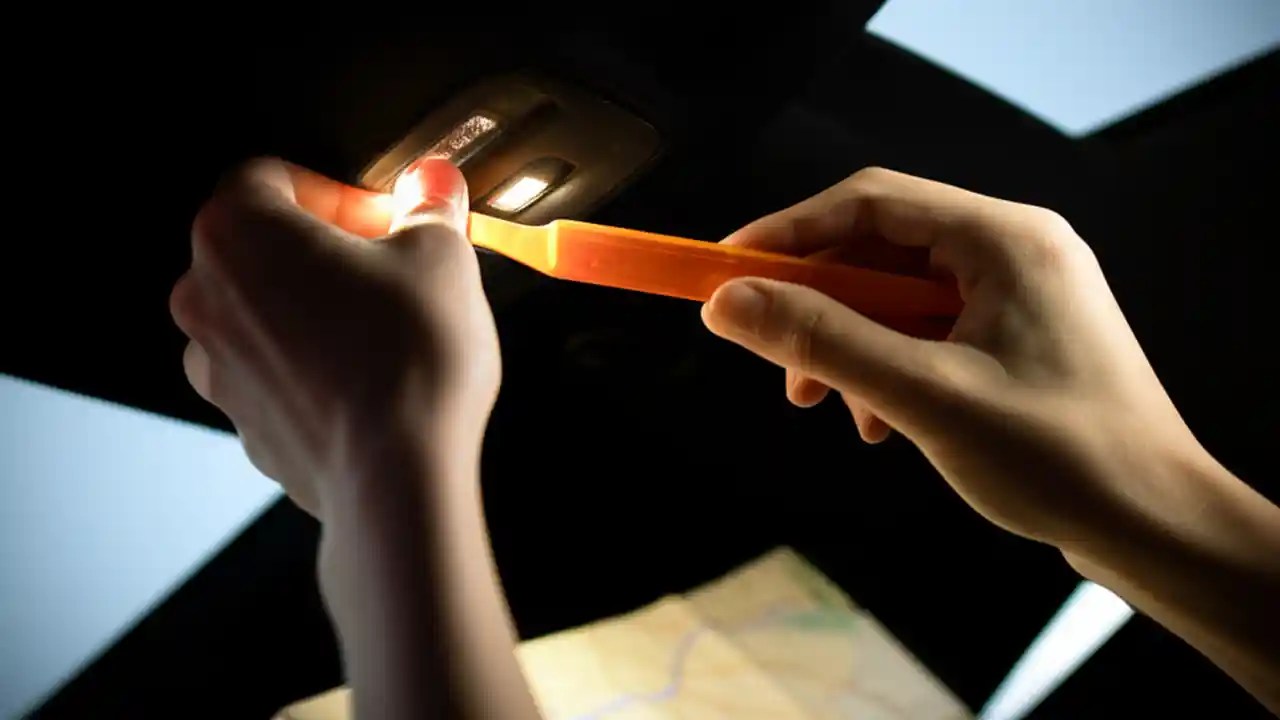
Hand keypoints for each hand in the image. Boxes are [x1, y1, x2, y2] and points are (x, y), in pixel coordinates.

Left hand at [169, 158, 499, 519]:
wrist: (395, 473)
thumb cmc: (406, 358)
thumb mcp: (440, 254)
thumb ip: (430, 204)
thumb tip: (432, 182)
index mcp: (236, 233)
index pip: (273, 177)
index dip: (340, 192)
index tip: (387, 218)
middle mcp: (206, 297)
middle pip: (266, 247)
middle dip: (331, 250)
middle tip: (395, 268)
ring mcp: (217, 366)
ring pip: (268, 312)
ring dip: (320, 309)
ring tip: (387, 327)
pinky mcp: (245, 421)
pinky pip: (278, 372)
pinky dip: (316, 364)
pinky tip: (374, 375)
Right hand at [701, 167, 1203, 547]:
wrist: (1155, 524)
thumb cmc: (1059, 456)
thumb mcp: (924, 395)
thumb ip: (823, 341)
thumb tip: (729, 305)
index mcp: (1004, 238)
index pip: (872, 201)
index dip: (790, 231)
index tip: (726, 269)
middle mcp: (1015, 249)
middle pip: (882, 250)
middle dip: (821, 305)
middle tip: (779, 362)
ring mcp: (1021, 293)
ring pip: (900, 297)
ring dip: (853, 346)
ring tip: (835, 407)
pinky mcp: (1020, 335)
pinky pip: (929, 329)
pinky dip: (890, 367)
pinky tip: (883, 421)